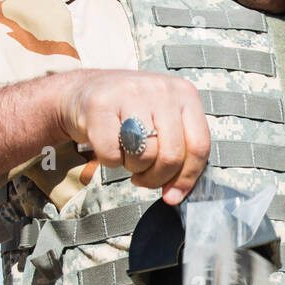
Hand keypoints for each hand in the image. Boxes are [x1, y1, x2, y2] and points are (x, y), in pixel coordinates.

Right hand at [54, 69, 209, 204]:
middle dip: (157, 177)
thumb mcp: (163, 122)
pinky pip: (112, 154)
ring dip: (134, 168)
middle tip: (144, 176)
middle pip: (172, 155)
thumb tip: (175, 195)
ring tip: (128, 155)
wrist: (85, 91)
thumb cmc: (130, 113)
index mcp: (185, 93)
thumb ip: (179, 153)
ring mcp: (130, 92)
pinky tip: (111, 147)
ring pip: (144, 156)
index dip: (187, 177)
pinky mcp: (99, 104)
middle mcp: (161, 88)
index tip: (173, 193)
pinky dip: (110, 161)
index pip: (199, 145)